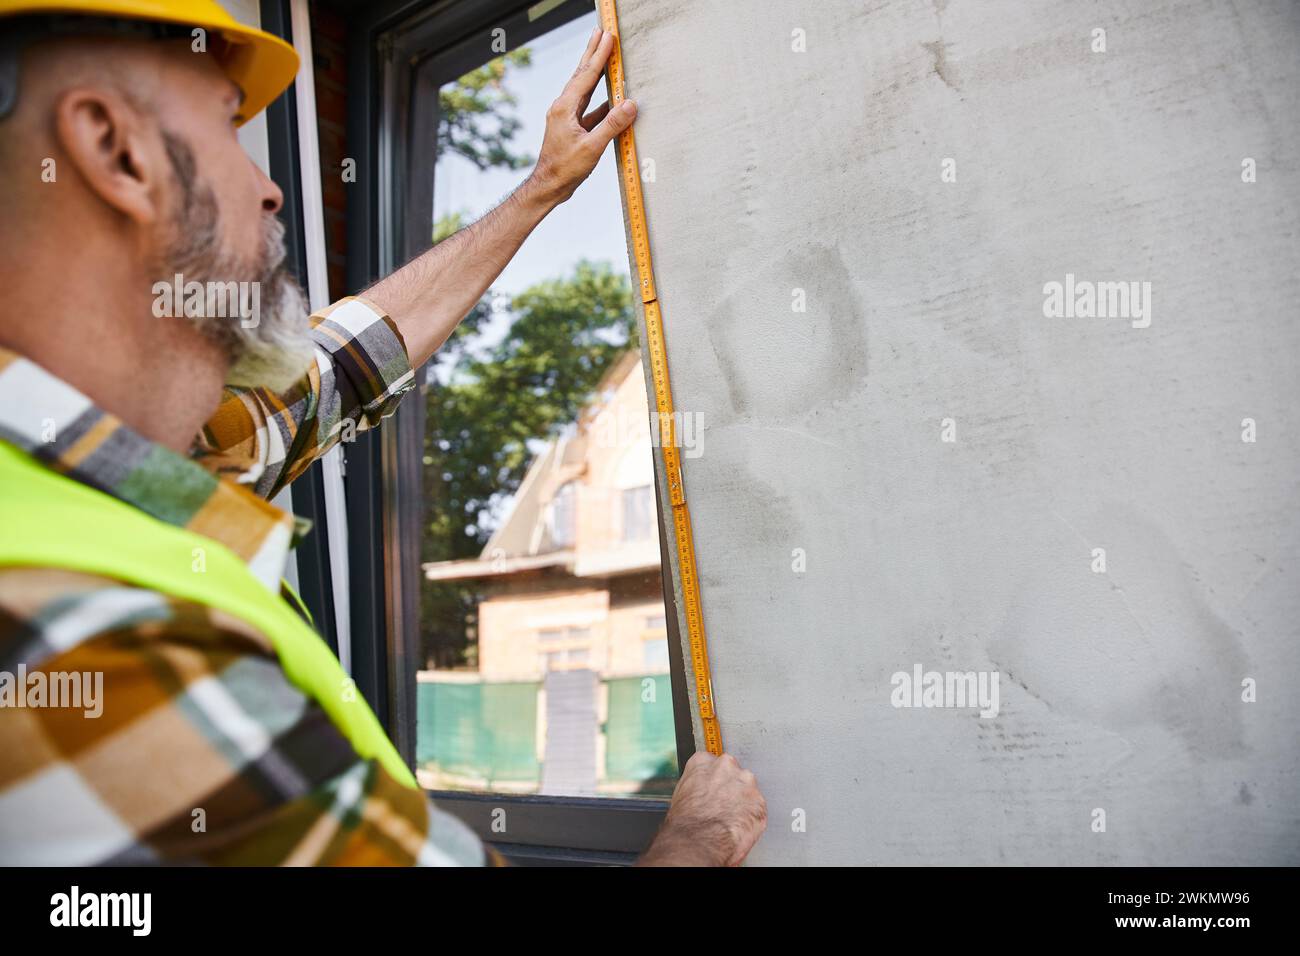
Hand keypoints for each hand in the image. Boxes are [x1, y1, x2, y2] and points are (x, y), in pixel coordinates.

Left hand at [528, 27, 637, 205]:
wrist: (549, 185)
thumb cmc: (565, 169)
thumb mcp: (592, 147)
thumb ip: (612, 124)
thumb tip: (630, 104)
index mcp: (565, 108)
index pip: (586, 76)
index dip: (599, 56)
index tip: (608, 38)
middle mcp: (563, 108)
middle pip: (582, 75)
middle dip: (592, 53)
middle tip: (601, 32)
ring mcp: (567, 117)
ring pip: (585, 89)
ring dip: (596, 72)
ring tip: (605, 56)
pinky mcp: (572, 128)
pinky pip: (590, 108)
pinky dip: (601, 99)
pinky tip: (613, 98)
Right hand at [638, 752, 766, 866]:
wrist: (698, 842)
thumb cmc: (686, 824)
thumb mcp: (680, 795)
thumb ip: (696, 785)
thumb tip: (699, 793)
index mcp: (703, 762)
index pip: (712, 764)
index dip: (713, 781)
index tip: (712, 791)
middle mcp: (726, 766)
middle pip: (732, 772)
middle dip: (730, 788)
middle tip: (722, 807)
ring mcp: (745, 782)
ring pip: (747, 789)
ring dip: (742, 802)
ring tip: (730, 820)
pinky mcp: (760, 802)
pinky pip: (758, 809)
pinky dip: (751, 818)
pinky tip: (738, 827)